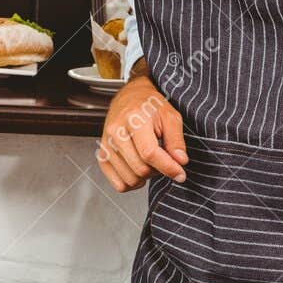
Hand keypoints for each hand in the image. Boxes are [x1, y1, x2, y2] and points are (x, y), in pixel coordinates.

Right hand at [95, 74, 187, 191]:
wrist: (130, 98)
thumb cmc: (149, 106)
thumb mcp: (170, 116)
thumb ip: (176, 140)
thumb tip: (180, 161)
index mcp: (134, 119)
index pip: (149, 153)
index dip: (168, 167)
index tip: (180, 173)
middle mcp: (116, 132)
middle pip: (140, 169)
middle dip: (158, 170)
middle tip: (164, 160)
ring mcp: (106, 145)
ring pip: (130, 179)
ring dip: (145, 177)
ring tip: (150, 162)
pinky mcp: (102, 156)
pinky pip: (119, 184)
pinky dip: (132, 183)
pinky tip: (138, 169)